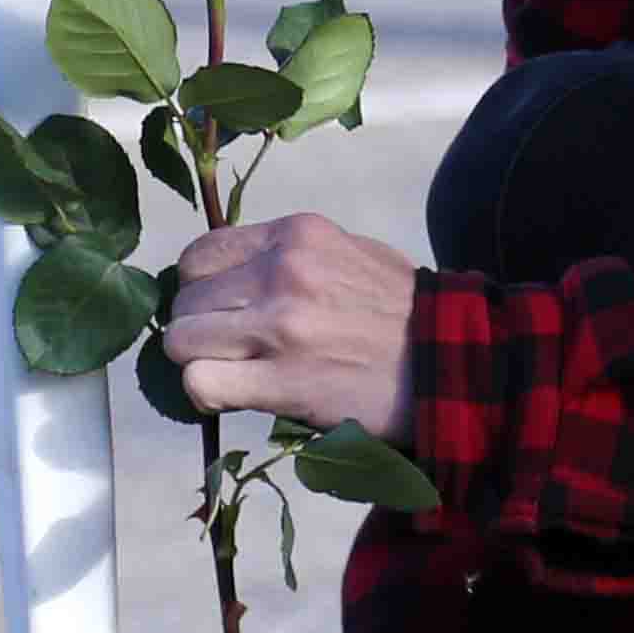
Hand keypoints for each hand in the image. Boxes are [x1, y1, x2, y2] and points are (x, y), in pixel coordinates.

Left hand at [163, 211, 416, 436]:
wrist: (452, 359)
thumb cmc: (403, 311)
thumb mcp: (349, 253)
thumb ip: (290, 257)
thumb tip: (232, 278)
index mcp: (297, 235)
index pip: (201, 254)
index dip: (201, 288)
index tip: (221, 309)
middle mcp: (282, 272)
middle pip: (186, 300)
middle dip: (200, 328)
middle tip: (230, 349)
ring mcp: (280, 326)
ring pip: (181, 340)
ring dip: (199, 362)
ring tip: (232, 373)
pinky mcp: (283, 379)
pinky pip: (201, 383)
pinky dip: (207, 395)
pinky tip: (233, 397)